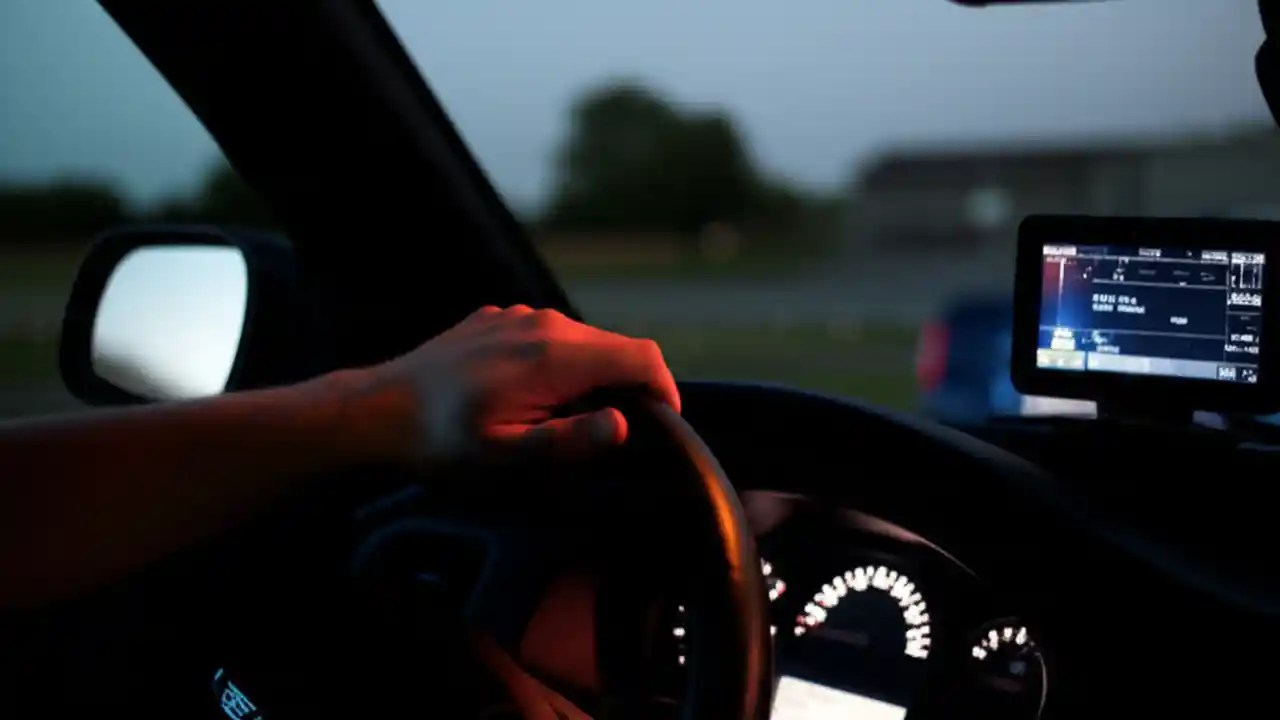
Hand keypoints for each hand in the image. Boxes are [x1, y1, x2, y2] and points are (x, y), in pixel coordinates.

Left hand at [346, 305, 679, 466]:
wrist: (380, 409)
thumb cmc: (444, 441)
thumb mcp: (508, 455)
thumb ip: (570, 439)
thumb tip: (624, 422)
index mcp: (554, 355)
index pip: (642, 357)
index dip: (665, 390)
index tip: (662, 424)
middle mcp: (543, 323)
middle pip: (617, 347)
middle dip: (628, 387)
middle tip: (608, 434)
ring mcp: (519, 315)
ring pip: (584, 341)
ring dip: (592, 376)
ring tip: (564, 420)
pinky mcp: (500, 318)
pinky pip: (550, 336)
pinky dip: (560, 364)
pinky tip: (528, 397)